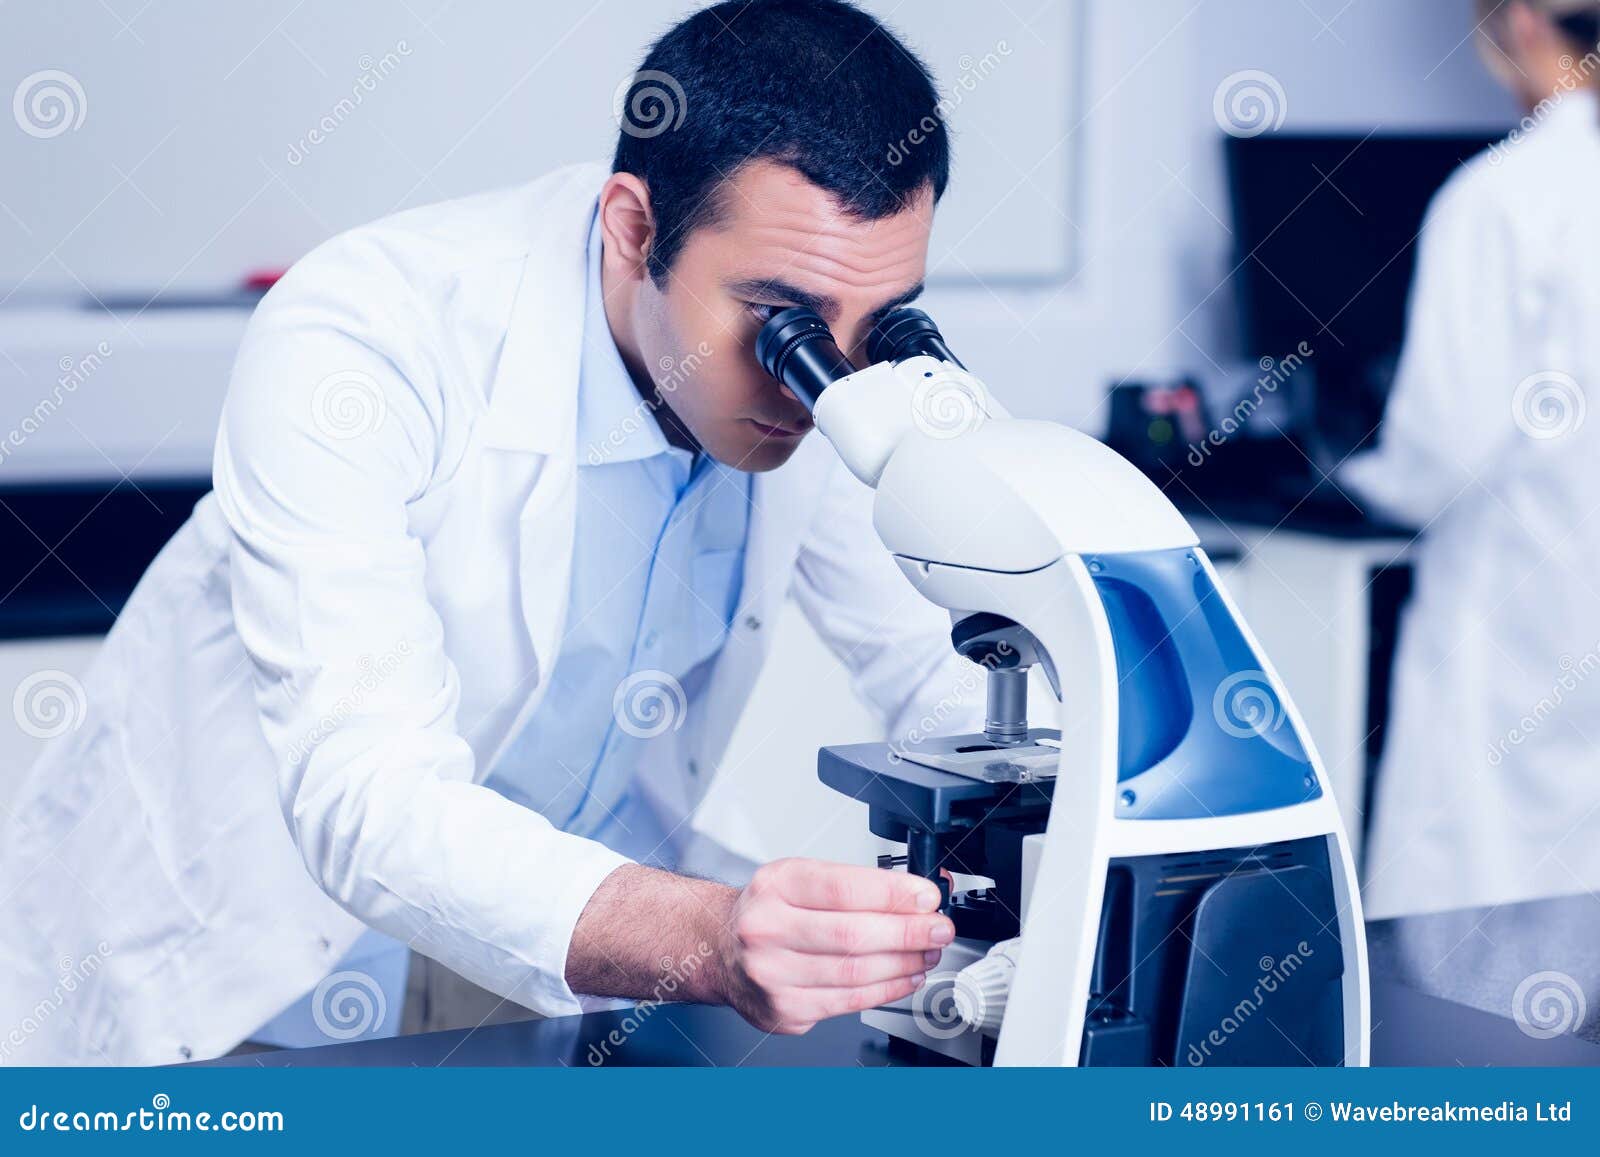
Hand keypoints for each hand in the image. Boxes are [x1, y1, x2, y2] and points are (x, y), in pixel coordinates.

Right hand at [711, 857, 953, 1033]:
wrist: (721, 948)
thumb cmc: (769, 910)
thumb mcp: (799, 878)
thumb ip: (853, 884)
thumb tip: (915, 897)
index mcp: (775, 886)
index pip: (844, 888)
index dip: (893, 894)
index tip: (927, 898)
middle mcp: (767, 929)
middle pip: (852, 935)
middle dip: (908, 933)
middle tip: (939, 929)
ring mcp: (772, 974)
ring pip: (855, 973)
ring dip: (904, 964)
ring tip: (927, 953)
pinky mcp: (784, 1010)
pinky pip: (848, 1002)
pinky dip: (886, 990)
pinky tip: (905, 977)